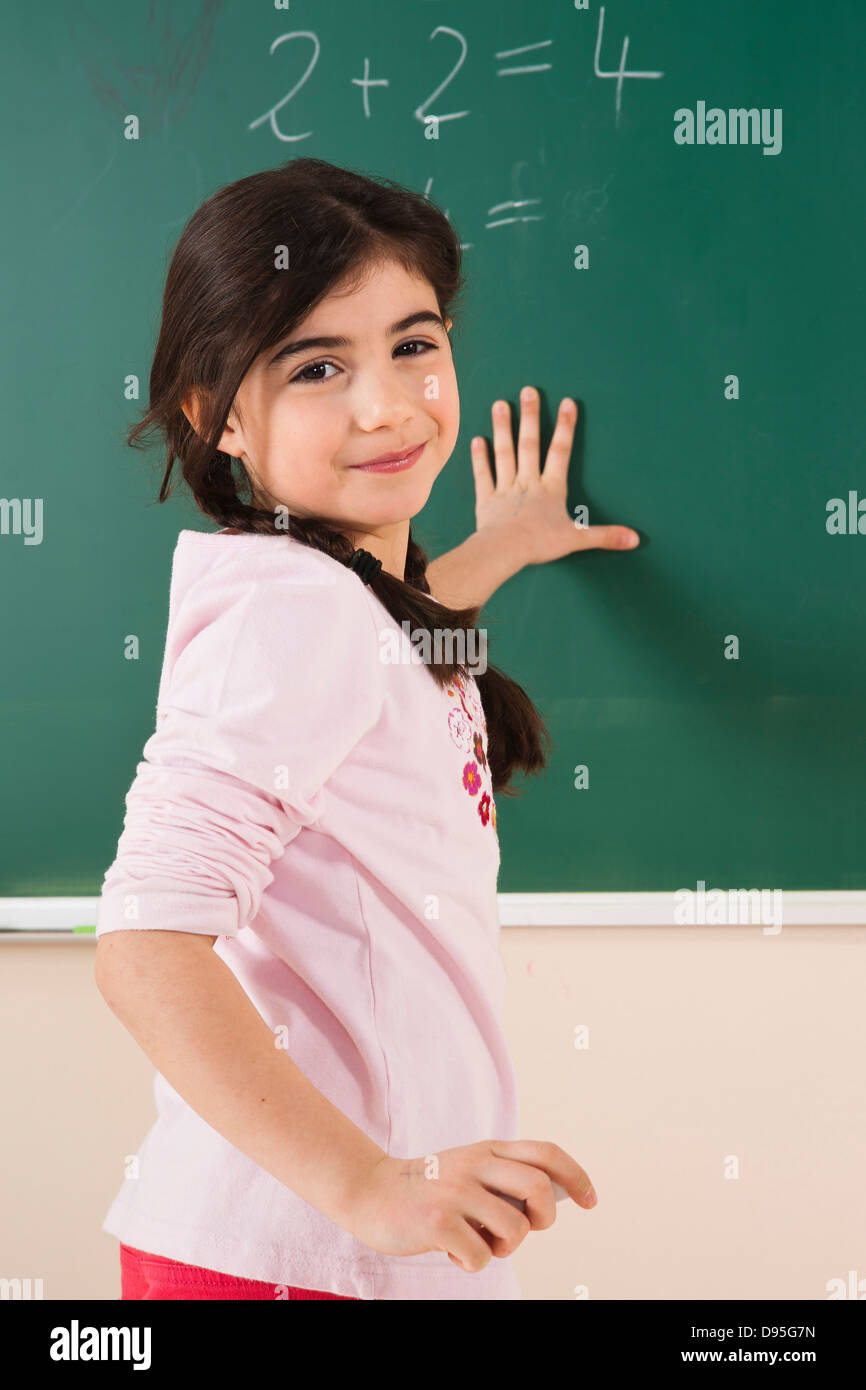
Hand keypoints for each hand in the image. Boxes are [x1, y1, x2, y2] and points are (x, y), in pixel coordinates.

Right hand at [342, 1139, 596, 1273]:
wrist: (369, 1192)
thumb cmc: (427, 1190)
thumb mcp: (468, 1170)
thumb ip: (503, 1178)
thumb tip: (551, 1202)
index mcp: (487, 1150)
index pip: (546, 1154)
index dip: (576, 1176)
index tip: (590, 1200)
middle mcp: (475, 1164)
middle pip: (539, 1190)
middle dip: (542, 1220)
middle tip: (521, 1230)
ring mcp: (457, 1191)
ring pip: (515, 1229)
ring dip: (503, 1247)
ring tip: (477, 1241)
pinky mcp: (438, 1220)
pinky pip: (480, 1255)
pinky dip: (470, 1261)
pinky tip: (449, 1248)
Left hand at [471, 387, 638, 566]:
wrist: (505, 550)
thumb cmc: (540, 543)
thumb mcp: (577, 539)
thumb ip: (605, 536)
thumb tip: (635, 539)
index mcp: (551, 489)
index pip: (560, 452)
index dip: (566, 427)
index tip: (567, 402)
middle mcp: (528, 482)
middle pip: (529, 445)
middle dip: (530, 417)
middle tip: (528, 391)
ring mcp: (505, 488)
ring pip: (505, 453)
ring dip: (503, 429)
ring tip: (500, 404)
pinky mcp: (486, 499)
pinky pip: (483, 475)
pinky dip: (480, 458)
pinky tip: (477, 440)